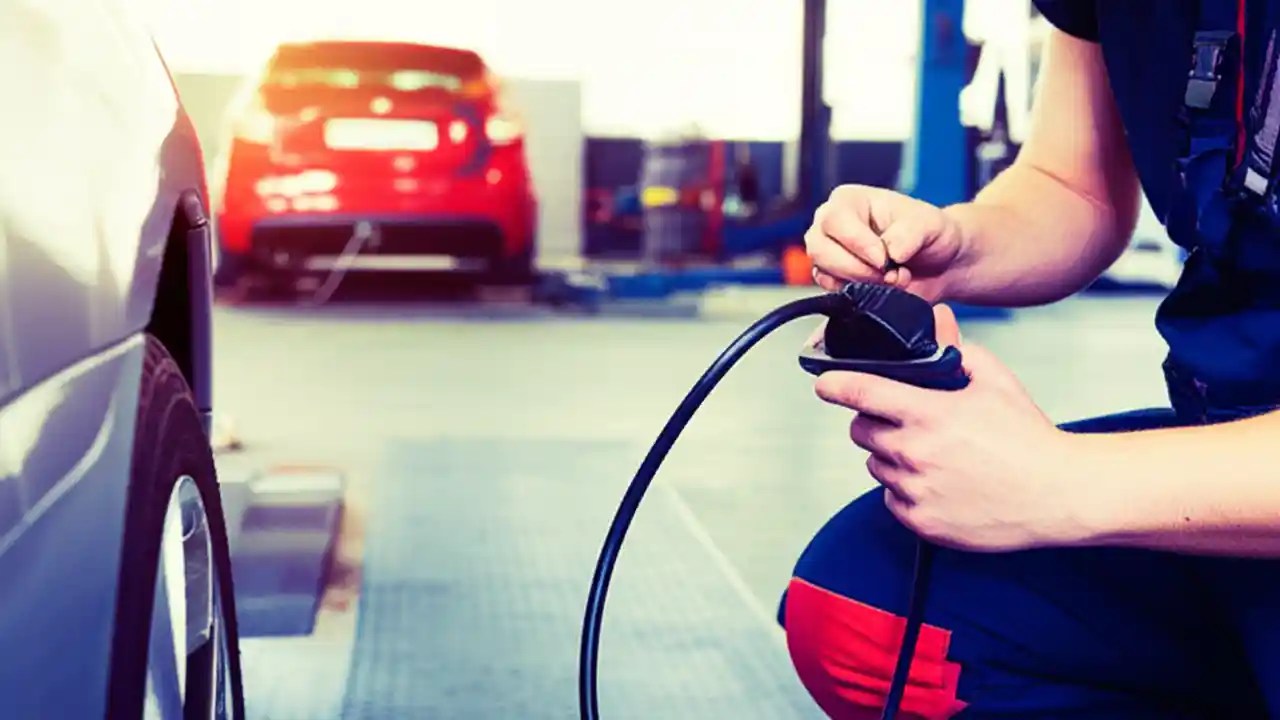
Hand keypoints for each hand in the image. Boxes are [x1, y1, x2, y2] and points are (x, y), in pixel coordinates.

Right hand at [806, 184, 965, 302]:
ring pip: (824, 274)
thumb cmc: (930, 233)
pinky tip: (881, 289)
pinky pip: (831, 293)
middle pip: (820, 249)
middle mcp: (831, 226)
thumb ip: (909, 234)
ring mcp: (829, 255)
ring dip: (861, 284)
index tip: (886, 258)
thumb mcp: (929, 224)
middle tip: (889, 272)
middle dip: (858, 269)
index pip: (835, 220)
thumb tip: (890, 253)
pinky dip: (857, 297)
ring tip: (891, 279)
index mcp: (848, 201)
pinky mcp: (833, 281)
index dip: (859, 244)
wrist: (941, 264)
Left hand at [813, 305, 1085, 551]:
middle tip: (906, 422)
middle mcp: (914, 453)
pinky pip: (892, 499)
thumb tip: (938, 318)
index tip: (824, 383)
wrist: (1058, 494)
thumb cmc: (1028, 437)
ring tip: (934, 455)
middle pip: (861, 431)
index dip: (834, 385)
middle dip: (875, 421)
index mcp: (928, 414)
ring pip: (877, 465)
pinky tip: (940, 483)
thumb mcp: (994, 381)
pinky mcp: (921, 523)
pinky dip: (906, 491)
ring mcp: (915, 491)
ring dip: (893, 457)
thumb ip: (957, 348)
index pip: (861, 392)